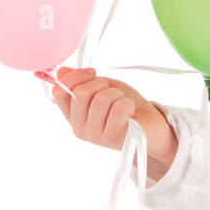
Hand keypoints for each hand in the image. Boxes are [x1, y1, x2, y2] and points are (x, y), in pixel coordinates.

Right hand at [53, 67, 178, 176]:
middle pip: (80, 93)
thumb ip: (82, 82)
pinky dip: (127, 103)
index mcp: (73, 115)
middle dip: (100, 83)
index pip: (59, 92)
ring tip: (122, 102)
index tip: (92, 72)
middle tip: (112, 91)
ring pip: (100, 99)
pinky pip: (118, 108)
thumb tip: (61, 71)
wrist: (150, 126)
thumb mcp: (102, 88)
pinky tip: (130, 112)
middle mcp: (79, 128)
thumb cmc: (125, 106)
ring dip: (116, 94)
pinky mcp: (113, 138)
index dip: (75, 76)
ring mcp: (95, 135)